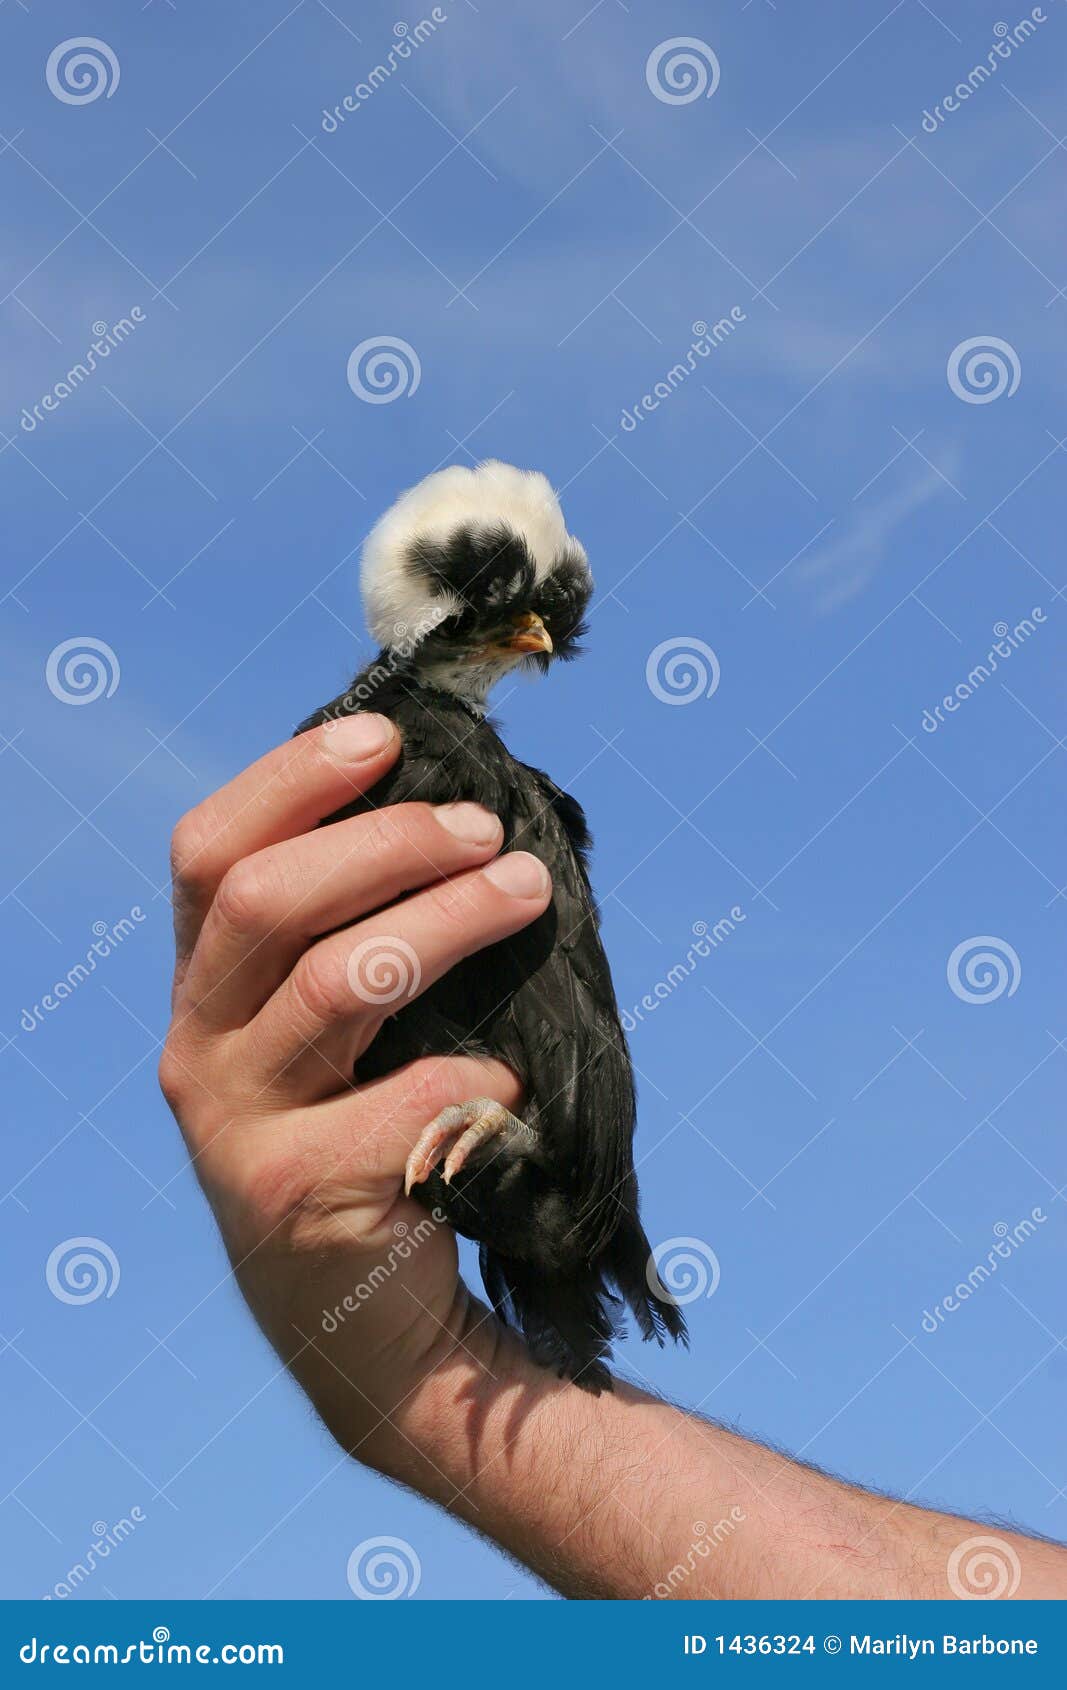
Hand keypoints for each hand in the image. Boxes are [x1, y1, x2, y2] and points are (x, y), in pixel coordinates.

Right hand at [158, 714, 551, 1468]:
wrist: (376, 1336)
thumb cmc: (378, 1148)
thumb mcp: (343, 1040)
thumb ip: (358, 938)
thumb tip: (461, 813)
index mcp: (205, 992)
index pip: (207, 853)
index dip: (291, 780)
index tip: (387, 738)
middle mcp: (197, 1051)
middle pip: (268, 901)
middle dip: (391, 844)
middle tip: (491, 831)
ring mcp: (235, 1128)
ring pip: (337, 982)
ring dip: (449, 921)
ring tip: (531, 891)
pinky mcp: (296, 1196)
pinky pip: (411, 1099)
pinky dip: (481, 1072)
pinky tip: (516, 1079)